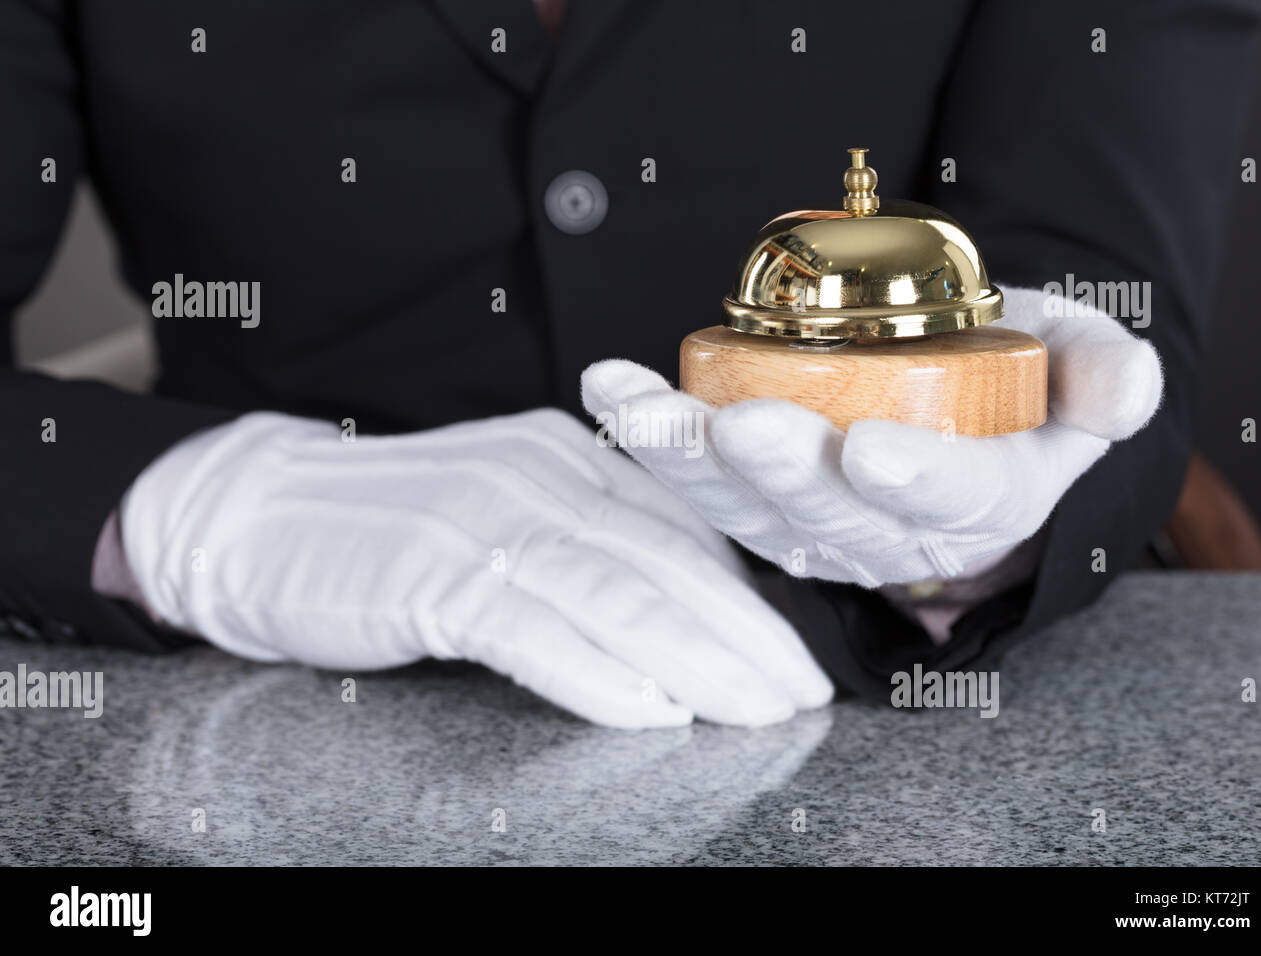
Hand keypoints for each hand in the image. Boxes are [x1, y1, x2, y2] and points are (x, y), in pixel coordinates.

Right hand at [119, 408, 831, 727]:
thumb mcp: (499, 515)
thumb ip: (580, 548)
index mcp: (562, 459)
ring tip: (756, 713)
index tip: (790, 651)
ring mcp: (480, 520)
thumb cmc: (381, 528)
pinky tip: (652, 710)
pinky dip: (597, 673)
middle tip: (801, 693)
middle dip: (744, 634)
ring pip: (614, 594)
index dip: (743, 595)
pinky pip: (531, 627)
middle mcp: (535, 477)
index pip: (678, 530)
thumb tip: (672, 616)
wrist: (248, 511)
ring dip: (696, 660)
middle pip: (664, 562)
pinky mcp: (426, 573)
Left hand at [580, 287, 1161, 587]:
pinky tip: (608, 392)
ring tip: (635, 409)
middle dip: (784, 471)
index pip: (957, 498)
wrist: (953, 416)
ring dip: (687, 461)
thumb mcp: (1080, 364)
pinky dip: (651, 441)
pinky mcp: (756, 503)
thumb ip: (1105, 374)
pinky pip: (701, 483)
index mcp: (985, 499)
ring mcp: (814, 524)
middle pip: (833, 513)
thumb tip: (1119, 392)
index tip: (872, 448)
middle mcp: (891, 529)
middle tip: (743, 427)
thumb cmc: (1014, 382)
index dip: (918, 478)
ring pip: (747, 508)